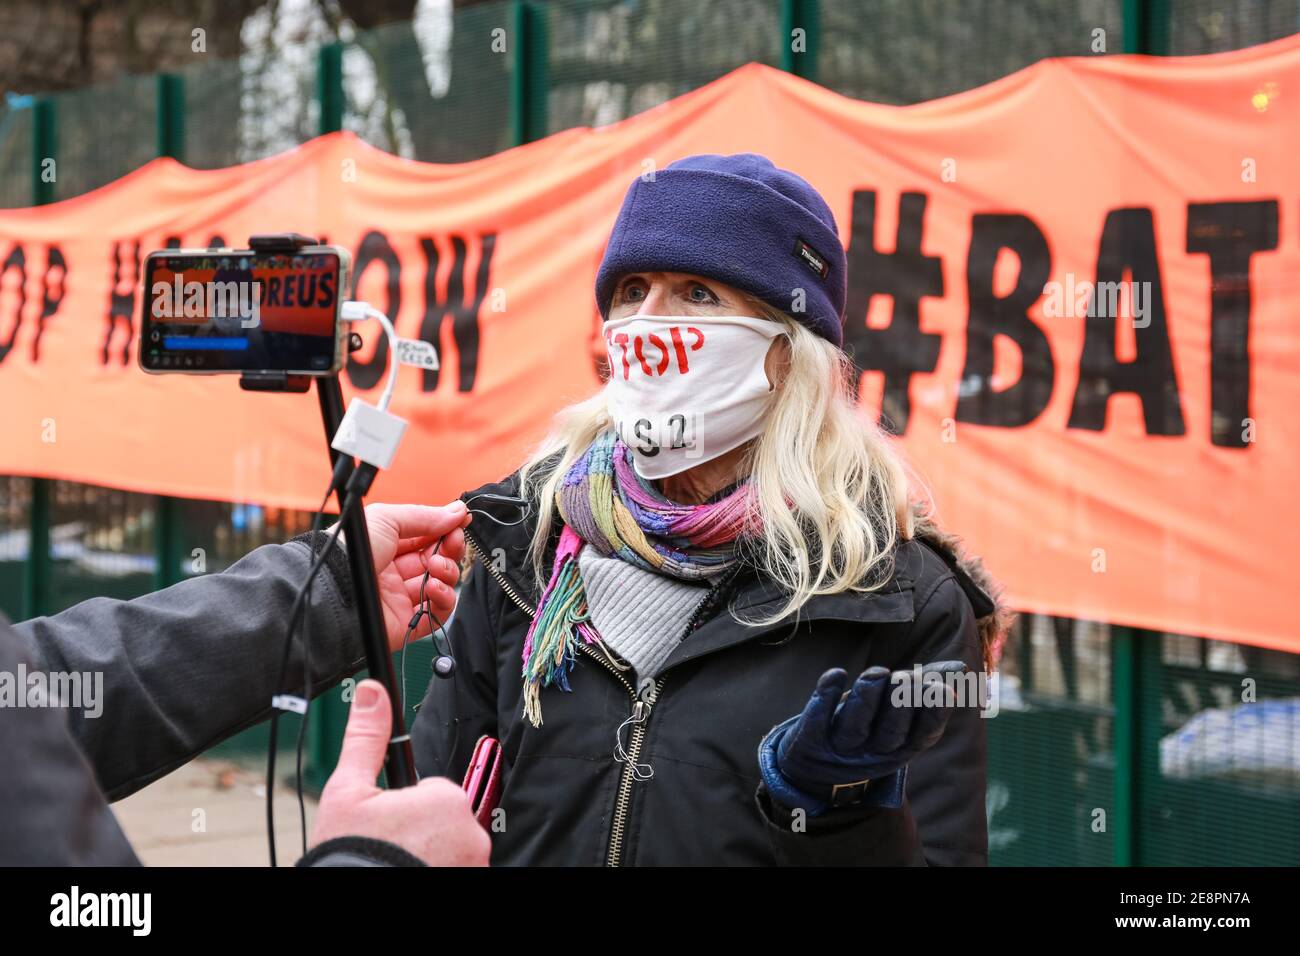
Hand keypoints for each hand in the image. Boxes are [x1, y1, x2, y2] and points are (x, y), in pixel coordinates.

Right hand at [310, 679, 490, 865]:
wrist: (351, 892)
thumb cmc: (351, 855)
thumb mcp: (347, 792)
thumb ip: (366, 738)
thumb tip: (371, 692)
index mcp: (445, 799)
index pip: (433, 794)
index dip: (406, 810)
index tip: (387, 830)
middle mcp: (470, 833)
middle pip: (446, 824)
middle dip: (421, 835)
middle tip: (390, 850)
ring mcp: (474, 864)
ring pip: (453, 851)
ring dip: (432, 857)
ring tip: (398, 867)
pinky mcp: (473, 881)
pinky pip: (459, 869)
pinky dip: (439, 870)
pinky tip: (411, 874)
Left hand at [333, 501, 471, 652]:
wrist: (334, 589)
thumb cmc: (350, 551)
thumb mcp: (387, 519)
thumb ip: (424, 516)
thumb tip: (456, 512)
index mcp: (387, 547)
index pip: (426, 538)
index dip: (445, 530)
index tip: (461, 522)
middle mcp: (394, 573)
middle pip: (437, 561)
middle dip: (451, 549)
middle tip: (453, 542)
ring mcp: (401, 598)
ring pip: (442, 585)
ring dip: (448, 572)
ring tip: (437, 567)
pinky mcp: (407, 623)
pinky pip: (437, 614)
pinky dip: (445, 599)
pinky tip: (435, 587)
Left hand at [758, 661, 966, 816]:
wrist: (815, 769)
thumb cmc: (868, 732)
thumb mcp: (899, 720)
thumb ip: (925, 694)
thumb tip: (959, 669)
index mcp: (899, 748)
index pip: (921, 735)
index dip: (933, 714)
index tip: (943, 689)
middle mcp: (871, 752)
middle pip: (889, 732)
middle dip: (900, 703)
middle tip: (906, 677)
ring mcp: (840, 748)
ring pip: (855, 726)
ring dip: (867, 698)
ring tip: (878, 672)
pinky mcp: (809, 740)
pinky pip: (817, 719)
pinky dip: (824, 696)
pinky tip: (835, 674)